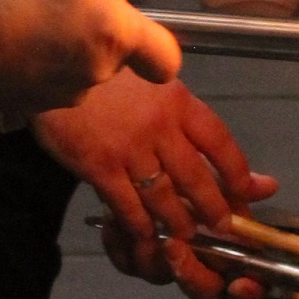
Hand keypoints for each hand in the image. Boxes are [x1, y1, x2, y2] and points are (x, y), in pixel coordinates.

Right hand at [0, 0, 180, 114]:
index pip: (165, 61)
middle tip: (54, 10)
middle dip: (92, 36)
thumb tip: (96, 4)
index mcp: (115, 33)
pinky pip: (47, 86)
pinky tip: (7, 49)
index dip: (157, 53)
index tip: (141, 43)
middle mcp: (98, 73)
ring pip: (78, 72)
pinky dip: (35, 71)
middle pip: (111, 58)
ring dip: (61, 53)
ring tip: (24, 27)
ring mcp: (63, 98)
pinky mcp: (32, 112)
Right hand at [33, 69, 277, 298]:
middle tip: (222, 231)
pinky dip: (141, 230)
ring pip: (166, 202)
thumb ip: (184, 114)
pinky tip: (146, 236)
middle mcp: (160, 126)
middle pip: (198, 180)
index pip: (220, 142)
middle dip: (215, 212)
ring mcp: (130, 149)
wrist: (50, 58)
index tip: (248, 194)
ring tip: (186, 240)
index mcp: (177, 99)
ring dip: (179, 227)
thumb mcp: (150, 78)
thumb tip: (215, 126)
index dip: (239, 174)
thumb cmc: (104, 73)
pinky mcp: (99, 167)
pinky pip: (129, 209)